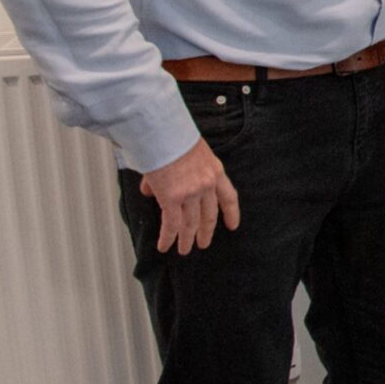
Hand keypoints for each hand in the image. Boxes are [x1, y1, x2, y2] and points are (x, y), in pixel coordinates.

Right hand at [139, 138, 240, 254]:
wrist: (164, 133)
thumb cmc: (173, 137)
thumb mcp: (187, 154)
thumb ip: (176, 174)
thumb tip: (151, 191)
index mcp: (215, 171)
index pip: (229, 197)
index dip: (231, 213)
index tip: (233, 226)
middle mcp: (207, 185)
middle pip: (209, 215)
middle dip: (206, 231)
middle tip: (203, 243)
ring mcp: (191, 194)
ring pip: (190, 224)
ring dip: (187, 239)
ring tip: (185, 250)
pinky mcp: (173, 199)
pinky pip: (172, 225)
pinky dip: (168, 238)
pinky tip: (165, 247)